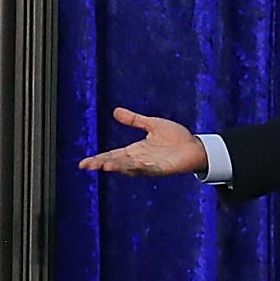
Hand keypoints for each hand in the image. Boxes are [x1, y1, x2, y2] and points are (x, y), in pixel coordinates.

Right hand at [76, 108, 208, 175]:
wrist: (195, 147)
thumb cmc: (176, 137)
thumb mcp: (152, 124)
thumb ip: (134, 120)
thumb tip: (115, 111)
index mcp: (135, 151)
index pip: (112, 155)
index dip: (98, 159)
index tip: (84, 163)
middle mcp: (140, 160)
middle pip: (117, 163)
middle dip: (102, 164)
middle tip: (87, 166)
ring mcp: (150, 166)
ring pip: (130, 167)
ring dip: (118, 166)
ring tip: (105, 165)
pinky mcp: (162, 168)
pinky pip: (149, 169)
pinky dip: (140, 167)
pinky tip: (132, 165)